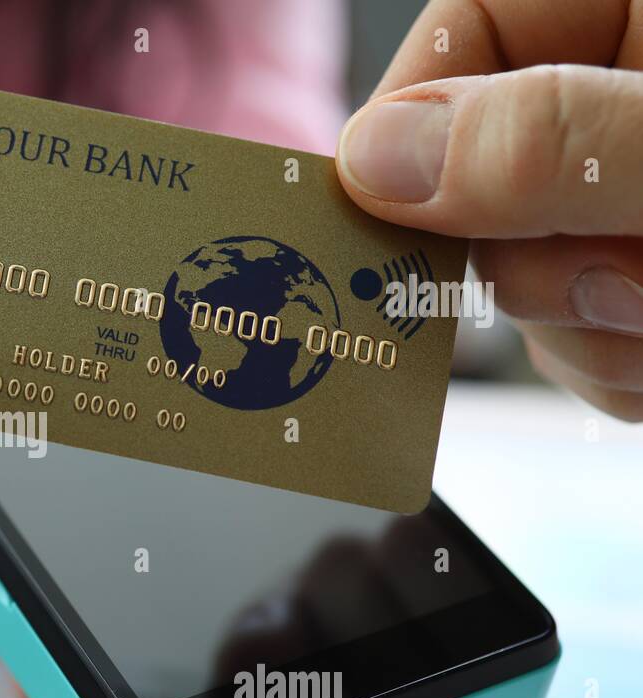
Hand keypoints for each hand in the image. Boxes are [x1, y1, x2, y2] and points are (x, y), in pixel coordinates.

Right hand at [336, 0, 642, 419]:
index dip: (404, 135)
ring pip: (523, 283)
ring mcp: (625, 202)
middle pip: (474, 185)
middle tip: (614, 277)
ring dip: (582, 331)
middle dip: (527, 265)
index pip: (456, 45)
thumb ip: (547, 142)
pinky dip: (615, 367)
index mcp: (628, 12)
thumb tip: (375, 160)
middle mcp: (616, 104)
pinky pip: (574, 341)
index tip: (379, 217)